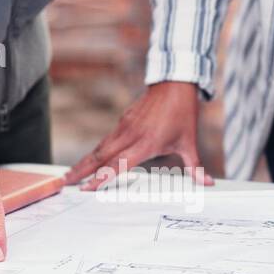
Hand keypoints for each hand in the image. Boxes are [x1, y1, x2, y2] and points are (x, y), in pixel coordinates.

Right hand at [64, 82, 214, 189]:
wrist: (174, 84)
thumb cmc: (183, 114)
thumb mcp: (189, 143)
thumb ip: (195, 167)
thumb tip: (208, 184)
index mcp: (146, 144)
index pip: (118, 165)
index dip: (101, 178)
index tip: (86, 188)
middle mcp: (130, 136)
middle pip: (100, 157)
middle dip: (81, 171)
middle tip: (65, 184)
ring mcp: (124, 127)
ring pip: (99, 148)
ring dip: (84, 162)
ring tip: (69, 175)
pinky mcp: (123, 122)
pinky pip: (105, 140)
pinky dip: (94, 152)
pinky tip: (87, 161)